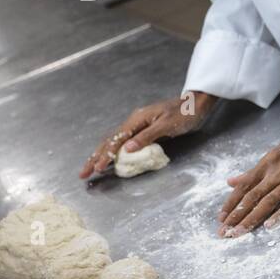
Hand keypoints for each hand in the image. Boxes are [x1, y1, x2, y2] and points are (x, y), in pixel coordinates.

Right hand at [81, 91, 215, 177]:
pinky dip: (114, 153)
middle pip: (110, 141)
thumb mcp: (167, 125)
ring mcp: (138, 126)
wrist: (196, 105)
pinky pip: (124, 143)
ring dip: (102, 156)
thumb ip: (147, 137)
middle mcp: (134, 122)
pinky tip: (111, 161)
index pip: (116, 140)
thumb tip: (127, 149)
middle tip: (83, 173)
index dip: (106, 156)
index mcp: (137, 120)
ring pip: (115, 142)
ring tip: (92, 168)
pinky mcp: (144, 131)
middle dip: (95, 157)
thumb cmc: (184, 114)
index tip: (98, 169)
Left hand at [217, 124, 279, 236]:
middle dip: (237, 216)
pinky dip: (279, 215)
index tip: (221, 218)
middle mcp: (277, 172)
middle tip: (224, 232)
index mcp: (267, 163)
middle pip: (252, 197)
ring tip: (239, 232)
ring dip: (252, 219)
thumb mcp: (274, 154)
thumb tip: (231, 182)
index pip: (244, 186)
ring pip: (268, 202)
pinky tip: (268, 226)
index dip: (231, 203)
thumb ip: (253, 171)